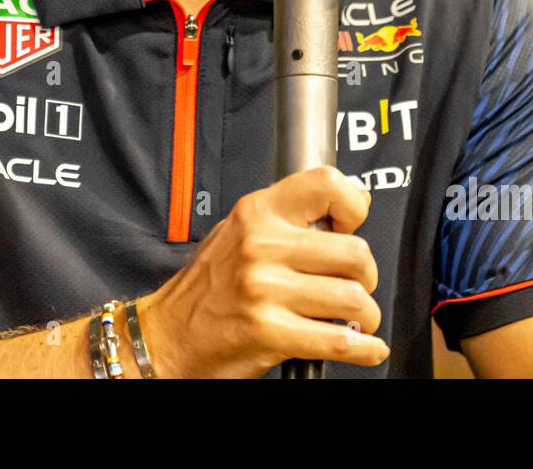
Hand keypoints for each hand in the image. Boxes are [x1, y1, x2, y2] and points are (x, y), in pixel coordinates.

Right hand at [138, 166, 388, 377]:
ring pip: (352, 299)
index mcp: (256, 213)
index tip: (351, 226)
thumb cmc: (206, 288)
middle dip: (367, 277)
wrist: (166, 336)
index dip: (353, 206)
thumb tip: (348, 207)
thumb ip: (285, 219)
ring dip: (364, 316)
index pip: (326, 185)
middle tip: (356, 286)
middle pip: (354, 253)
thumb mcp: (237, 233)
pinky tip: (365, 347)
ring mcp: (264, 289)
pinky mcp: (268, 332)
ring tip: (354, 320)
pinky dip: (363, 348)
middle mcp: (261, 245)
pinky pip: (339, 341)